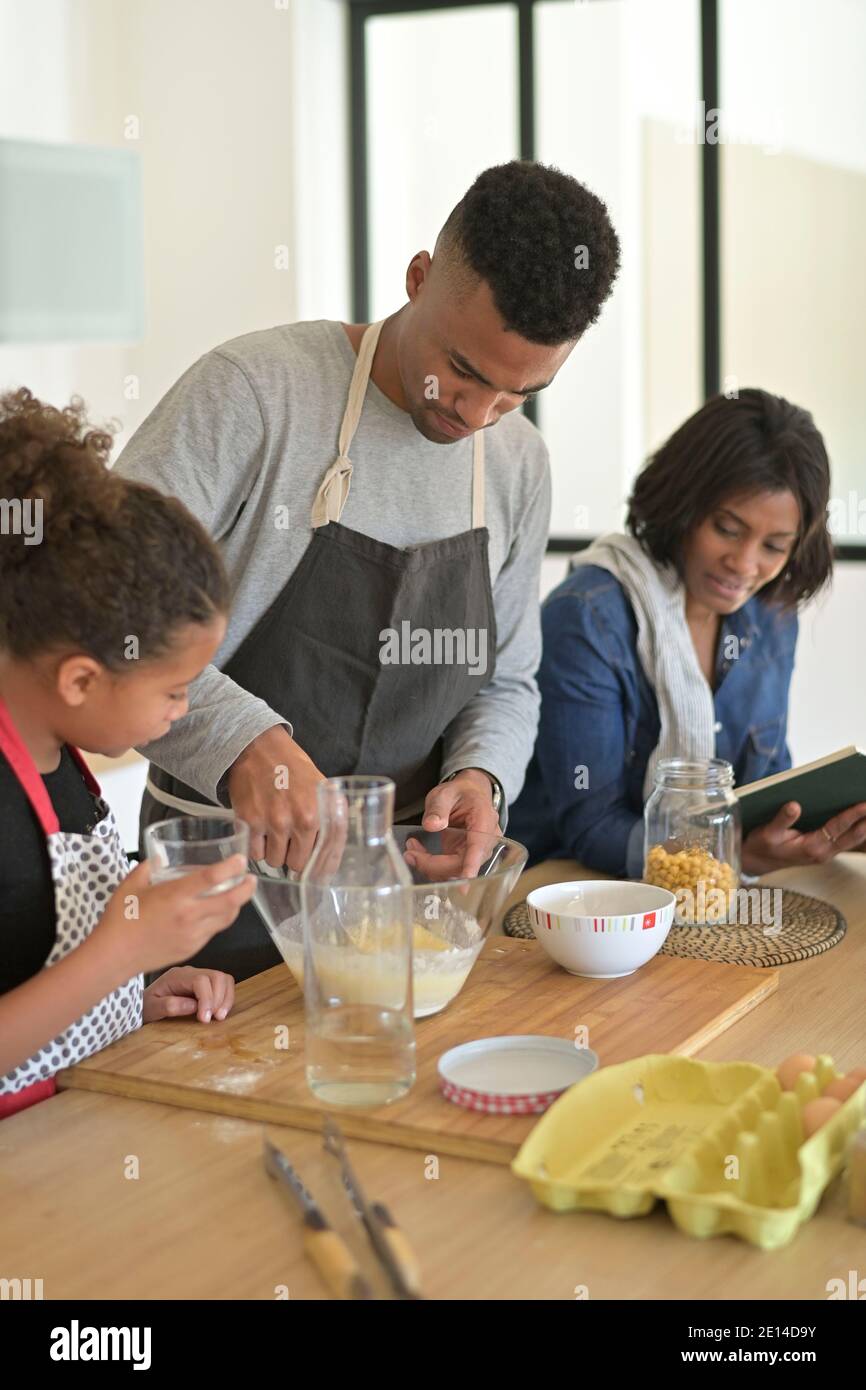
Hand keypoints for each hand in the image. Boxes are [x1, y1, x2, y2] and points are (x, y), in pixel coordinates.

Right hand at [100, 857, 255, 975]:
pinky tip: (215, 912)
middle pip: (231, 901)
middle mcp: (188, 916)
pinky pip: (213, 931)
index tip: (241, 860)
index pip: (212, 878)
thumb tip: (160, 857)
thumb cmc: (119, 920)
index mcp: (175, 896)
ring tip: (238, 894)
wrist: (114, 955)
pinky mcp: (192, 948)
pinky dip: (220, 919)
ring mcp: (192, 935)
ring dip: (236, 905)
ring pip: (227, 918)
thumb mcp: (131, 884)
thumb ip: (149, 866)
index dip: (231, 867)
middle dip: (247, 888)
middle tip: (251, 878)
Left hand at [143, 966, 234, 1023]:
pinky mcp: (206, 984)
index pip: (200, 980)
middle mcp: (191, 972)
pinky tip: (219, 1012)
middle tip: (214, 1018)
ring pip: (224, 979)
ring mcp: (200, 976)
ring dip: (226, 999)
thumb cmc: (147, 1006)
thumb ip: (169, 1006)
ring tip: (219, 1016)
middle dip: (220, 999)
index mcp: (177, 976)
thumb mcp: (151, 1009)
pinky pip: (224, 985)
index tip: (205, 1019)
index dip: (207, 999)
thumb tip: (193, 1006)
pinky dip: (226, 998)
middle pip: (216, 976)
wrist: (143, 1003)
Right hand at [227, 727, 325, 871]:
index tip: (316, 876)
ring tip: (275, 833)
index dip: (321, 871)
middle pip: (298, 864)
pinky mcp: (249, 822)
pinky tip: (260, 831)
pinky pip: (255, 853)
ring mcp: (273, 822)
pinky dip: (257, 847)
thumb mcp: (323, 788)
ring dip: (275, 852)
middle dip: (294, 857)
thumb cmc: (292, 768)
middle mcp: (299, 819)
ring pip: (275, 861)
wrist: (260, 748)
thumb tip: (334, 852)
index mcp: (321, 813)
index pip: (325, 859)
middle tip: (291, 843)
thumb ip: (332, 818)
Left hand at [406, 769, 500, 878]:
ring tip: (412, 849)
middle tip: (410, 854)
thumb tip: (432, 825)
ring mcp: (477, 852)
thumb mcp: (445, 793)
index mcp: (484, 820)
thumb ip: (438, 808)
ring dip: (430, 865)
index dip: (470, 865)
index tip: (464, 883)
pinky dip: (432, 864)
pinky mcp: (466, 858)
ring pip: (455, 870)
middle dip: (433, 864)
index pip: (478, 847)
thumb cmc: (460, 793)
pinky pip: (450, 869)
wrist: (470, 794)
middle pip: (462, 863)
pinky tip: (419, 853)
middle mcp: (486, 841)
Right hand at [742, 800, 865, 874]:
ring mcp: (825, 853)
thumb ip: (781, 820)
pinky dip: (856, 830)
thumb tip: (794, 805)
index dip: (852, 816)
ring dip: (864, 827)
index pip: (837, 828)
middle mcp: (822, 852)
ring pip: (852, 840)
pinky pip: (846, 841)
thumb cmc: (762, 846)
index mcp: (811, 847)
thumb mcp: (767, 832)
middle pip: (852, 836)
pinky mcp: (824, 851)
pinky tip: (861, 819)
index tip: (864, 804)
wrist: (757, 863)